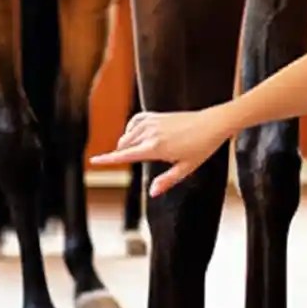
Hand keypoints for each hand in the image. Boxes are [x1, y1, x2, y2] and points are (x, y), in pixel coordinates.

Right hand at [89, 106, 233, 196]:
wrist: (213, 123)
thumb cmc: (202, 147)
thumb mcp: (186, 168)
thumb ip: (167, 181)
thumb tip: (152, 192)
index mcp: (155, 148)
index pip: (125, 155)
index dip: (107, 159)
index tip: (93, 160)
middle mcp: (150, 133)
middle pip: (123, 145)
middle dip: (121, 154)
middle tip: (130, 163)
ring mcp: (152, 122)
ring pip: (128, 134)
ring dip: (126, 143)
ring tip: (137, 152)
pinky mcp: (156, 115)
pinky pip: (134, 121)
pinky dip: (131, 129)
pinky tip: (136, 134)